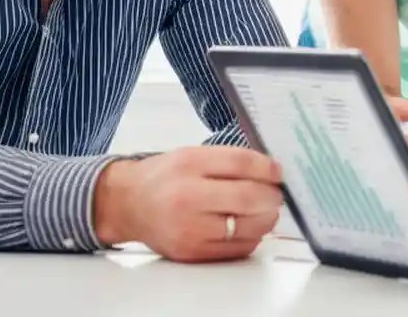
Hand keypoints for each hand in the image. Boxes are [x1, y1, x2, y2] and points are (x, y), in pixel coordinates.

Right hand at [93, 146, 283, 262]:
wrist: (129, 204)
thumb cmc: (165, 178)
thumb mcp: (193, 154)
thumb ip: (231, 160)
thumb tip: (272, 171)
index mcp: (189, 164)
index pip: (241, 164)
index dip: (268, 169)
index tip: (278, 172)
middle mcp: (186, 196)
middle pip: (248, 198)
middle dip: (272, 196)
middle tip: (275, 194)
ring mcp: (188, 228)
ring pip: (248, 227)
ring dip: (266, 218)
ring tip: (263, 209)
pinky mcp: (192, 252)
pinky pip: (238, 248)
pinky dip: (252, 236)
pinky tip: (247, 225)